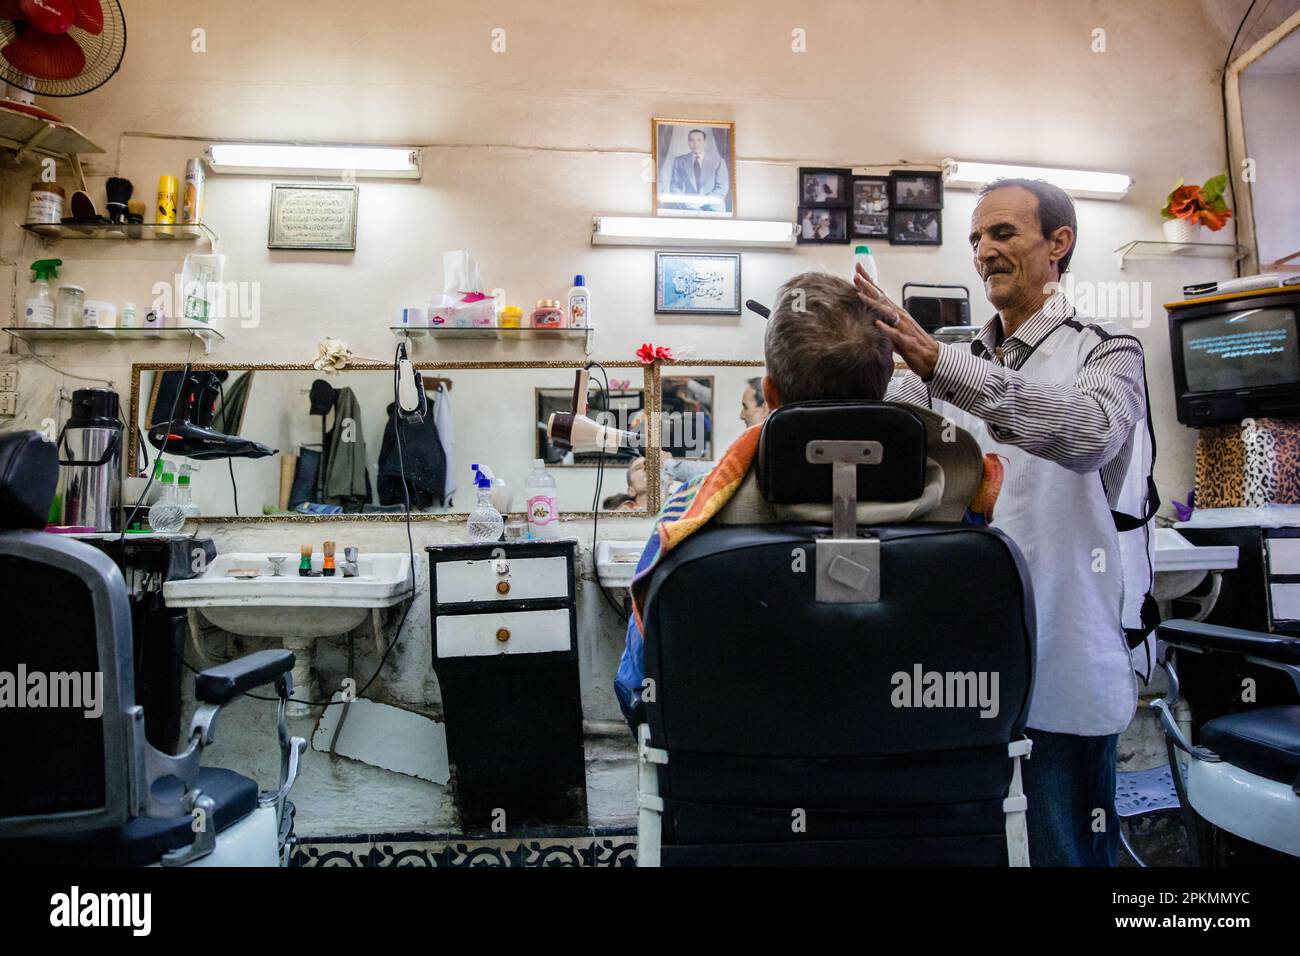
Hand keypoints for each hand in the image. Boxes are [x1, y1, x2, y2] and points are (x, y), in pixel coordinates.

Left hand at [854, 263, 939, 379]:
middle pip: (882, 297)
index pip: (880, 294)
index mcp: (896, 313)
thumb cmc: (912, 344)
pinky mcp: (905, 341)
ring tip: (860, 294)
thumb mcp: (894, 330)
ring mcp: (903, 327)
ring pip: (886, 312)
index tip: (857, 270)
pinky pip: (894, 333)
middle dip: (868, 286)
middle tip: (856, 274)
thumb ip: (883, 322)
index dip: (869, 282)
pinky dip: (885, 328)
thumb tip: (869, 316)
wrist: (932, 358)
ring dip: (873, 302)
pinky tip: (876, 323)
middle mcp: (900, 316)